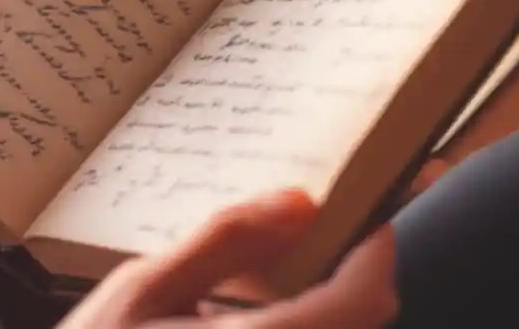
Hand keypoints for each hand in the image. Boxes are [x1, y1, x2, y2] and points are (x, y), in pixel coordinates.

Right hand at [58, 189, 397, 327]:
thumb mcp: (143, 289)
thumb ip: (223, 242)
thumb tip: (299, 201)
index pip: (363, 299)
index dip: (376, 248)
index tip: (360, 208)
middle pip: (363, 318)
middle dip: (349, 268)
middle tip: (311, 231)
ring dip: (329, 300)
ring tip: (276, 269)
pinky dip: (303, 321)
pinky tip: (248, 313)